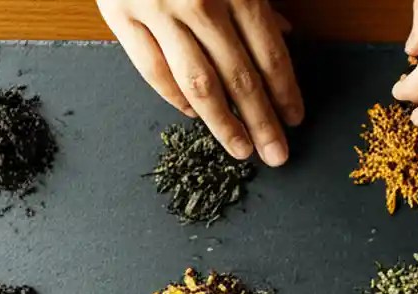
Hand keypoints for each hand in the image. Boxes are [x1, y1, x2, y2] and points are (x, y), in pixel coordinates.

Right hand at [97, 0, 303, 166]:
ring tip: (240, 150)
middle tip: (277, 154)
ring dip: (223, 124)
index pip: (270, 53)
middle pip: (240, 78)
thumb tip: (285, 34)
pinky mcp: (121, 15)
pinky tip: (194, 116)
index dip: (285, 92)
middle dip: (263, 122)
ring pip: (198, 84)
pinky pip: (153, 71)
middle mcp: (201, 2)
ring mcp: (159, 11)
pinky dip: (175, 98)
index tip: (295, 120)